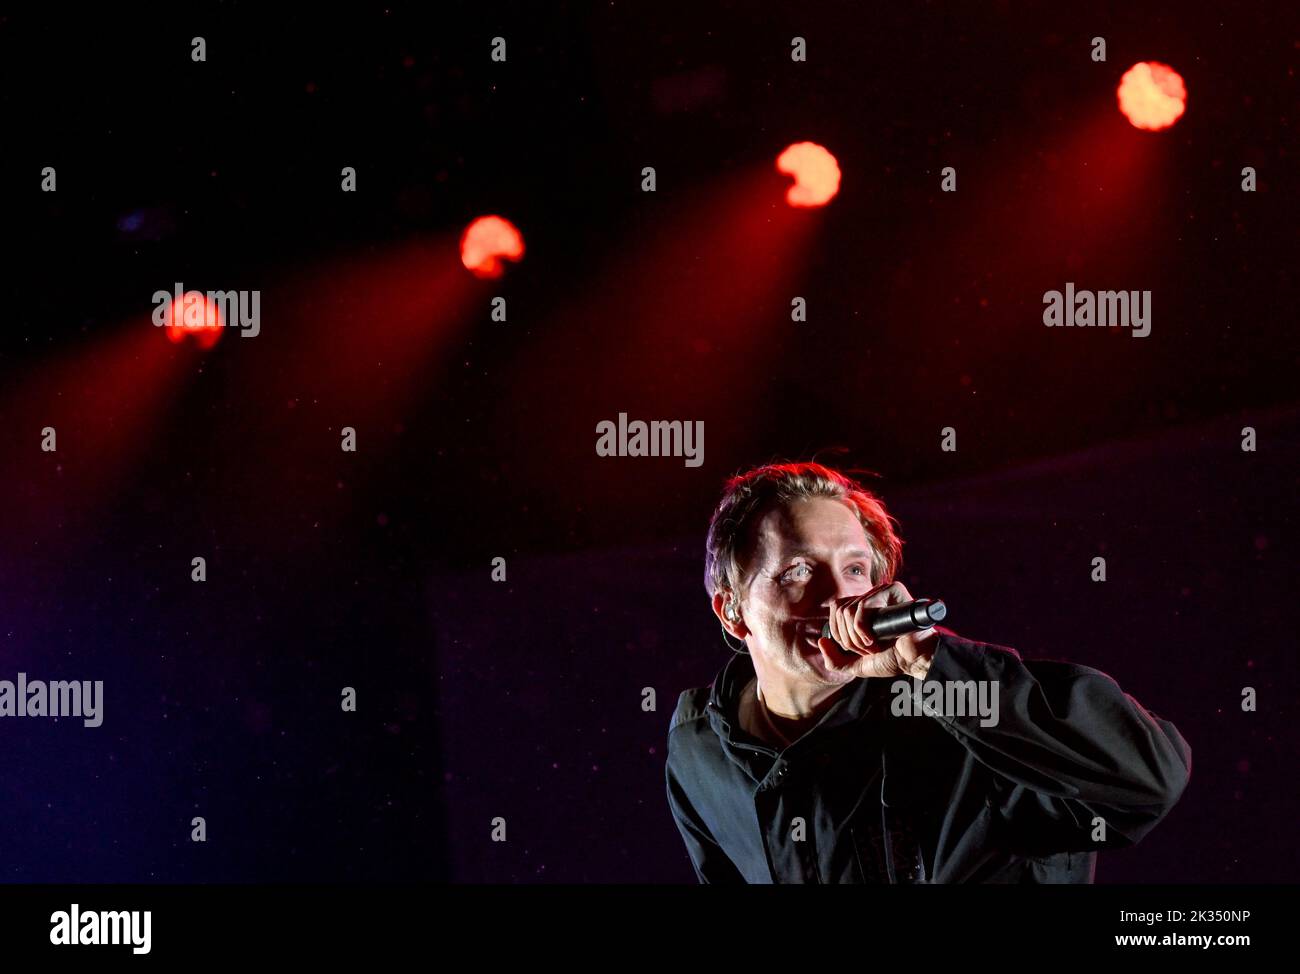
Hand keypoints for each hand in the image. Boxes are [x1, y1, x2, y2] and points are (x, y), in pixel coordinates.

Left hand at [817, 580, 939, 679]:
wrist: (915, 660)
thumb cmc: (891, 659)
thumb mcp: (857, 664)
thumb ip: (835, 660)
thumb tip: (821, 640)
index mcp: (862, 609)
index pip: (836, 610)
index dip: (840, 633)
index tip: (857, 650)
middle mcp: (871, 597)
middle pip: (839, 610)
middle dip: (848, 639)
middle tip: (866, 651)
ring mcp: (881, 592)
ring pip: (847, 610)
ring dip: (857, 637)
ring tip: (873, 647)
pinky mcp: (892, 590)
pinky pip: (861, 606)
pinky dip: (861, 629)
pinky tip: (874, 640)